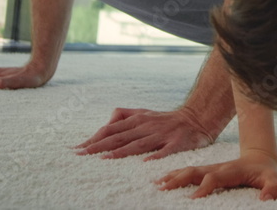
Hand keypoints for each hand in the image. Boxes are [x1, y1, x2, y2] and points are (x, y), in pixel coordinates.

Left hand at [74, 107, 214, 159]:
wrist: (197, 117)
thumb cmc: (166, 119)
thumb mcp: (144, 113)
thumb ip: (124, 116)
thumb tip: (107, 123)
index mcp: (138, 119)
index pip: (111, 129)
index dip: (94, 138)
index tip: (78, 149)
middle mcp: (147, 125)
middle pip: (120, 136)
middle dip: (99, 146)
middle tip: (82, 155)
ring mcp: (162, 134)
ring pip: (138, 143)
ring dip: (121, 151)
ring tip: (104, 159)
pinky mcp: (177, 142)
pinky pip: (165, 151)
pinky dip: (155, 156)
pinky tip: (145, 162)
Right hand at [155, 151, 276, 199]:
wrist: (260, 157)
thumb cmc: (265, 171)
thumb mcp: (275, 179)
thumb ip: (273, 187)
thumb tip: (265, 199)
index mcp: (231, 170)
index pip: (214, 178)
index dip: (203, 187)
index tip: (192, 199)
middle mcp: (217, 168)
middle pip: (195, 171)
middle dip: (179, 179)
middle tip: (164, 189)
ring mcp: (210, 168)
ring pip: (188, 170)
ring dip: (173, 177)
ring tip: (157, 185)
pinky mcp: (206, 170)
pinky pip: (187, 172)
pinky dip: (173, 175)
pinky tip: (161, 181)